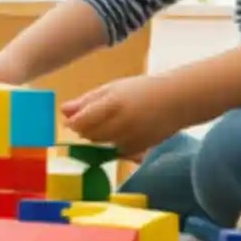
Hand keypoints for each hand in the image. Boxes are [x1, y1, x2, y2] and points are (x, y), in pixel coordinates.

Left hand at [61, 75, 182, 156]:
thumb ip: (87, 101)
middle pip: (88, 135)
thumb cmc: (140, 90)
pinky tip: (124, 130)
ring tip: (111, 121)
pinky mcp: (137, 149)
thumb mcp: (112, 89)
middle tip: (93, 119)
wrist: (177, 100)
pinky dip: (113, 143)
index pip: (81, 122)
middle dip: (84, 129)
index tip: (72, 120)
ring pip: (100, 143)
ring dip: (97, 135)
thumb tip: (63, 111)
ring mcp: (130, 138)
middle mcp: (121, 123)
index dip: (73, 122)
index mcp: (112, 104)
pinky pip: (114, 150)